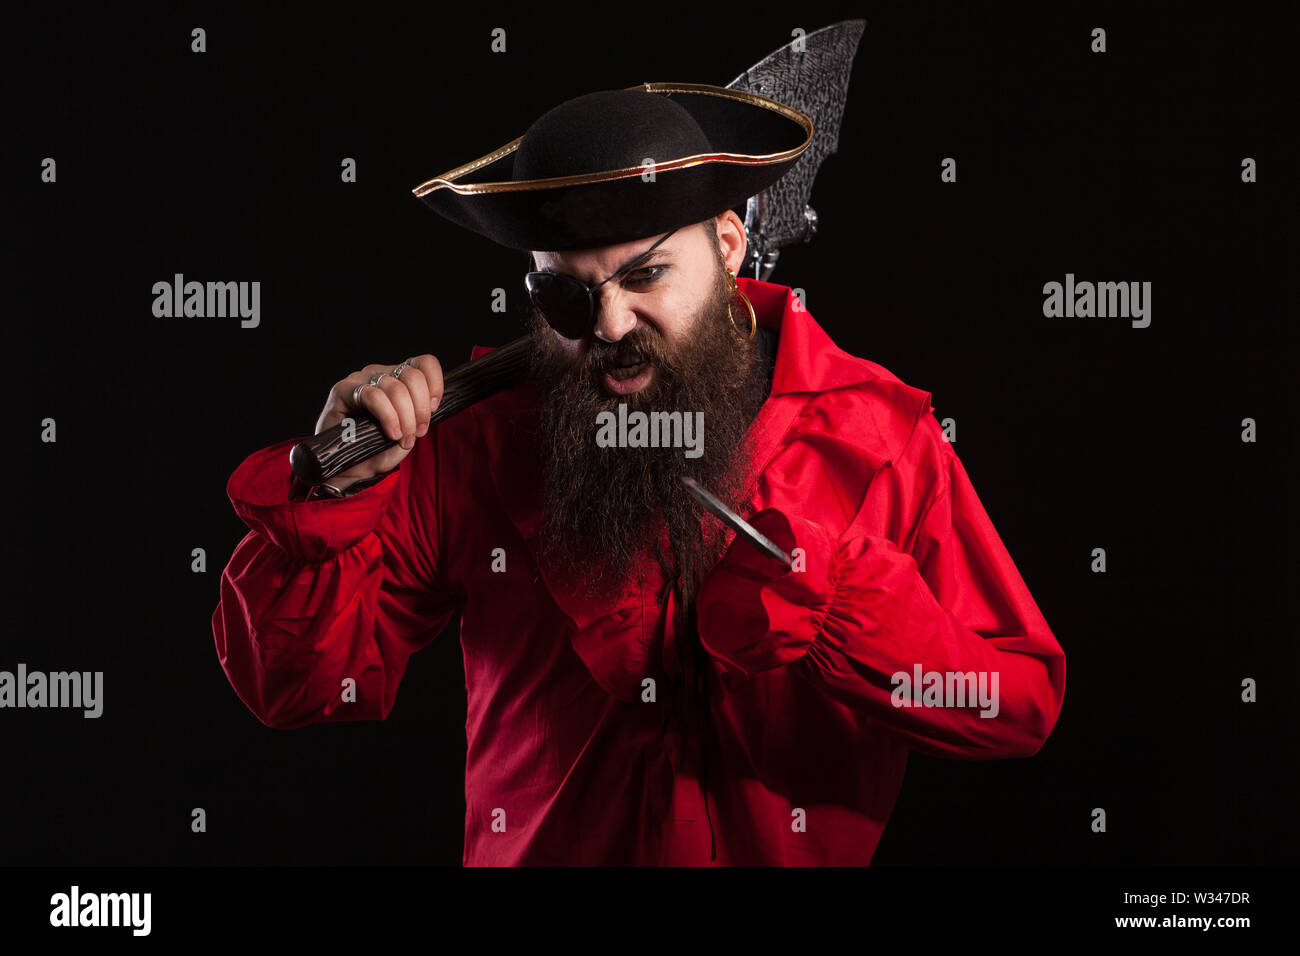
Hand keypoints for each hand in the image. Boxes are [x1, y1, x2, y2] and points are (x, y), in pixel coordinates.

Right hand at [313, 355, 443, 488]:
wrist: (347, 469)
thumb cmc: (376, 451)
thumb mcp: (407, 436)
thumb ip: (419, 420)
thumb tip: (429, 408)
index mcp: (398, 378)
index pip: (424, 363)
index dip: (435, 383)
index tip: (435, 409)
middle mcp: (380, 373)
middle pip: (413, 376)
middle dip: (420, 409)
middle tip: (417, 433)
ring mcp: (361, 380)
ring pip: (396, 388)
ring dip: (405, 417)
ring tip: (402, 438)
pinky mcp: (343, 390)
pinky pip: (374, 396)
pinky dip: (388, 416)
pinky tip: (392, 432)